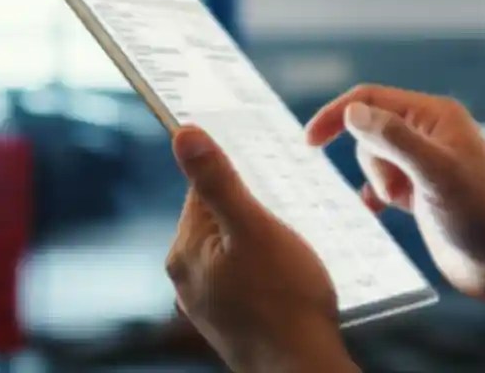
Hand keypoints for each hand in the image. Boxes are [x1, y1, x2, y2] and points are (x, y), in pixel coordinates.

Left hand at [166, 126, 359, 372]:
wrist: (301, 367)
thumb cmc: (284, 300)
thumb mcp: (254, 227)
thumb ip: (218, 181)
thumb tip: (183, 135)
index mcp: (185, 251)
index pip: (202, 190)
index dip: (238, 179)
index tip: (268, 179)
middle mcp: (187, 278)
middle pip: (219, 219)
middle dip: (253, 212)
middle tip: (287, 220)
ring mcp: (207, 302)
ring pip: (234, 249)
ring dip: (262, 242)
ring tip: (291, 253)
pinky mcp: (230, 320)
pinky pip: (244, 277)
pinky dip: (265, 270)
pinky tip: (288, 279)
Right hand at [308, 85, 484, 323]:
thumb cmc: (483, 213)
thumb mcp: (436, 173)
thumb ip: (394, 139)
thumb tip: (352, 111)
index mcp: (436, 116)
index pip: (371, 99)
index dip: (338, 114)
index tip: (309, 142)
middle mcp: (431, 135)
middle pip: (371, 131)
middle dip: (372, 161)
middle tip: (398, 191)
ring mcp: (427, 166)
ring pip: (376, 160)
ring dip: (378, 181)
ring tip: (402, 203)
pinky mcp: (424, 196)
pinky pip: (384, 185)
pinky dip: (376, 196)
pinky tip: (376, 211)